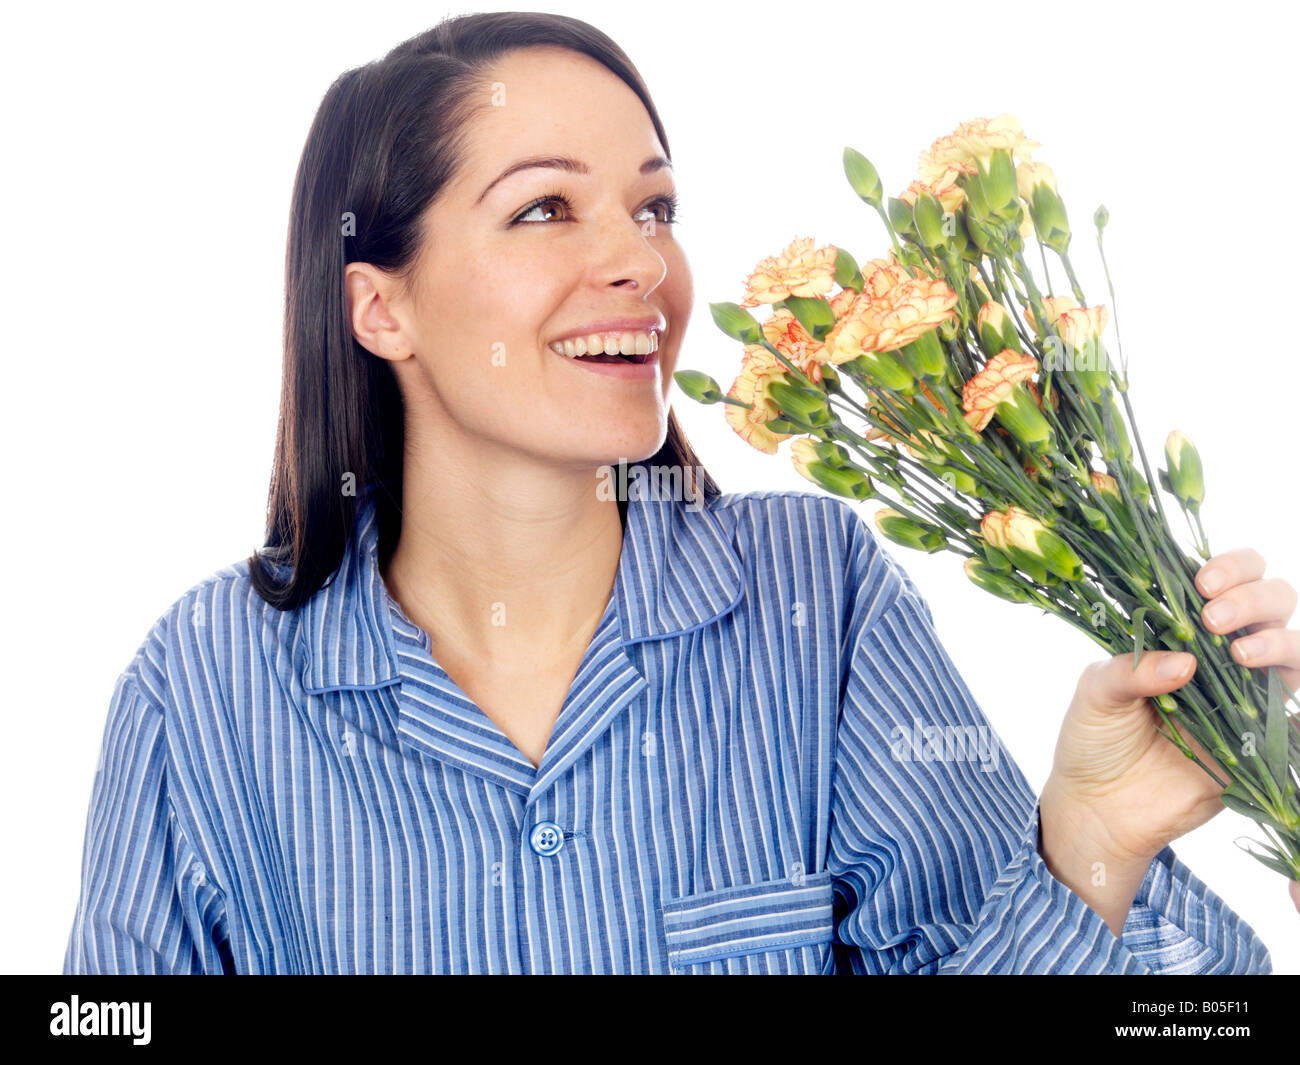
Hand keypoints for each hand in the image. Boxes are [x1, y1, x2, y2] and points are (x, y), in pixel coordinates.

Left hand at [1040, 547, 1298, 930]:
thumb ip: (1131, 670)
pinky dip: (1296, 701)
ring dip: (1278, 642)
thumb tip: (1185, 662)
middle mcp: (1224, 654)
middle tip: (1213, 618)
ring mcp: (1249, 695)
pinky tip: (1276, 698)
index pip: (1227, 579)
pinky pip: (1295, 717)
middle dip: (1254, 598)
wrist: (1101, 808)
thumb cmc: (1093, 739)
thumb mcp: (1095, 694)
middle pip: (1275, 603)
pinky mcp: (1262, 741)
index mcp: (1183, 629)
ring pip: (1296, 651)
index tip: (1203, 583)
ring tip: (1240, 655)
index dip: (1231, 569)